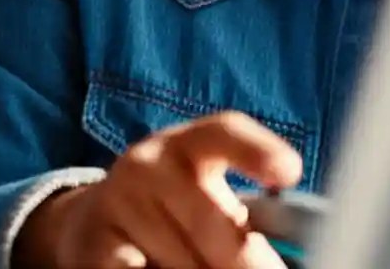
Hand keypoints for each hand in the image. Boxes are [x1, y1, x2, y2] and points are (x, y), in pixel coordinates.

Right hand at [13, 111, 302, 268]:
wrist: (97, 219)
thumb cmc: (180, 204)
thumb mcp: (211, 191)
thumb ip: (250, 211)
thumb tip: (297, 246)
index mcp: (194, 142)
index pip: (227, 134)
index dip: (259, 152)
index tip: (288, 174)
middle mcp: (151, 162)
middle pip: (213, 221)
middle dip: (242, 259)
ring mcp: (118, 201)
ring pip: (182, 261)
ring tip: (202, 264)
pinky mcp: (92, 242)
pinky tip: (163, 266)